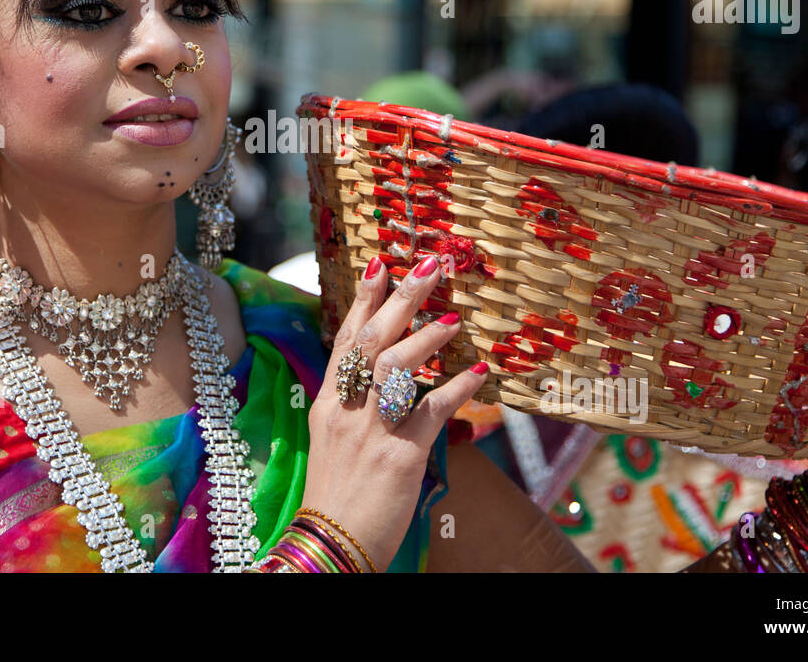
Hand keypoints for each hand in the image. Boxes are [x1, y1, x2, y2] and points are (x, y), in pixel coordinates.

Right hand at [302, 254, 488, 569]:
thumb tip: (392, 379)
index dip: (364, 298)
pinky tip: (478, 373)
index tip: (382, 262)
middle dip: (401, 298)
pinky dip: (458, 389)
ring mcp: (370, 431)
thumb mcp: (335, 441)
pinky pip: (432, 411)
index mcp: (328, 403)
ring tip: (454, 318)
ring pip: (395, 367)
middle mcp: (345, 409)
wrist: (330, 545)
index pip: (346, 338)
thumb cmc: (338, 495)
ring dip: (428, 337)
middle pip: (371, 340)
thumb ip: (359, 406)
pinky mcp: (399, 456)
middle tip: (429, 265)